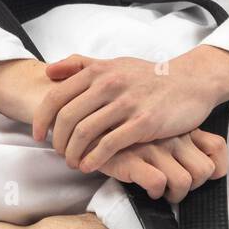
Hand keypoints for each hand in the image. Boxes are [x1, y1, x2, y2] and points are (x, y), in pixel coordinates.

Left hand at [30, 53, 220, 171]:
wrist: (190, 81)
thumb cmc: (149, 76)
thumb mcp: (114, 63)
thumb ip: (81, 65)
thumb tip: (48, 70)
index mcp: (99, 71)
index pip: (56, 97)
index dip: (41, 119)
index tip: (38, 135)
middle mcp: (109, 84)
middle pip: (67, 118)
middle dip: (57, 141)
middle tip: (58, 153)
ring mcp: (127, 104)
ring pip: (84, 133)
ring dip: (73, 154)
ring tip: (73, 163)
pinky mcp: (144, 123)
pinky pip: (109, 145)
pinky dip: (94, 159)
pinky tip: (90, 166)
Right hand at [96, 128, 227, 202]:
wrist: (91, 129)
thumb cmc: (132, 135)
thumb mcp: (162, 131)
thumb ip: (184, 140)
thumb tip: (208, 167)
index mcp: (181, 127)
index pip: (217, 147)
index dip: (215, 168)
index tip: (198, 176)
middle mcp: (171, 135)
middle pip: (204, 171)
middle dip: (192, 186)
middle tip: (175, 187)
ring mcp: (153, 146)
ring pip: (184, 181)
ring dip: (174, 194)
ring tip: (161, 191)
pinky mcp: (132, 158)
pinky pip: (158, 183)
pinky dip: (155, 192)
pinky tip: (146, 189)